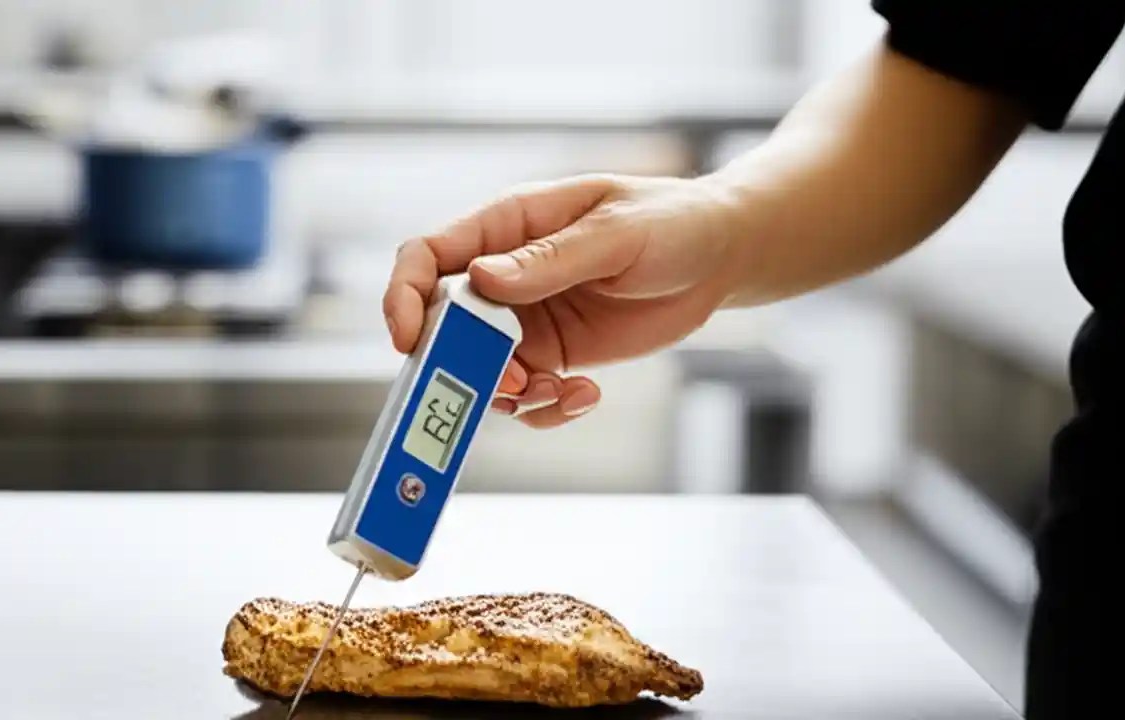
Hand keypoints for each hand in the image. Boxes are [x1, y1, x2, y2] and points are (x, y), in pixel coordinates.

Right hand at [383, 173, 737, 427]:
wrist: (719, 256)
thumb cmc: (671, 221)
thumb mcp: (616, 233)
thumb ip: (550, 258)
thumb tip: (482, 278)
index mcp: (507, 225)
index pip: (427, 256)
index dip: (404, 296)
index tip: (408, 340)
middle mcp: (505, 274)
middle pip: (443, 324)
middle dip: (463, 363)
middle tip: (513, 380)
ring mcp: (525, 318)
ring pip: (479, 369)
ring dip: (507, 393)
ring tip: (559, 390)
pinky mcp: (552, 353)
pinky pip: (523, 393)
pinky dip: (542, 407)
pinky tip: (584, 395)